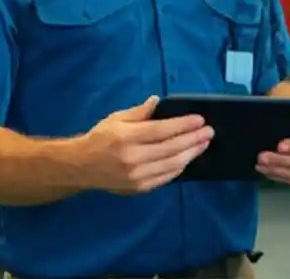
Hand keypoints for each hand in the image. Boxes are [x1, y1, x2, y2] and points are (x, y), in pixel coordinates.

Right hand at [75, 96, 212, 194]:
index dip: (183, 125)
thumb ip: (139, 112)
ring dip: (191, 154)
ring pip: (172, 165)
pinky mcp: (139, 188)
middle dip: (193, 139)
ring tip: (203, 144)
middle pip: (171, 148)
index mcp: (126, 138)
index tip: (200, 119)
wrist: (81, 167)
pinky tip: (188, 158)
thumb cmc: (100, 138)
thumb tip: (158, 101)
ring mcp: (136, 176)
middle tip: (209, 132)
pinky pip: (166, 178)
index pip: (162, 130)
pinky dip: (179, 167)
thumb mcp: (116, 119)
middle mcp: (132, 158)